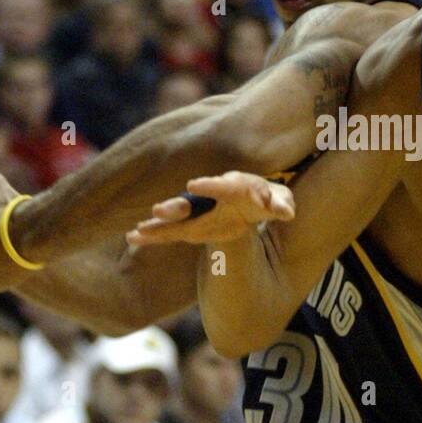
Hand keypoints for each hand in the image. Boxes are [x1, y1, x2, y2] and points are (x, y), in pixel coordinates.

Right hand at [125, 171, 294, 245]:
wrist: (250, 202)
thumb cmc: (265, 199)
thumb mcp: (279, 200)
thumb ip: (280, 204)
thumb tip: (287, 212)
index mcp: (233, 187)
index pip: (221, 186)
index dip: (209, 185)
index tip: (193, 185)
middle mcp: (210, 198)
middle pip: (192, 202)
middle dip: (176, 206)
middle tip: (159, 210)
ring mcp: (198, 213)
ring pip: (176, 218)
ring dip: (159, 224)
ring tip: (139, 229)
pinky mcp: (191, 226)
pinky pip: (170, 232)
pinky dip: (154, 235)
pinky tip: (134, 237)